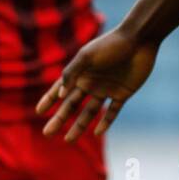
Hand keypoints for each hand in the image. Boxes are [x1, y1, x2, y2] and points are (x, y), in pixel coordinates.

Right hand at [37, 28, 157, 142]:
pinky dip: (105, 123)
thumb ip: (71, 73)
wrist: (139, 39)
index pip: (60, 89)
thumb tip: (59, 95)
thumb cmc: (111, 44)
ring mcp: (107, 89)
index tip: (39, 111)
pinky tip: (96, 132)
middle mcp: (91, 82)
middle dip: (59, 118)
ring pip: (89, 112)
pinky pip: (112, 112)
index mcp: (80, 72)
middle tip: (47, 133)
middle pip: (71, 105)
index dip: (49, 100)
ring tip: (68, 140)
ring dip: (79, 126)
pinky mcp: (122, 93)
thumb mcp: (87, 56)